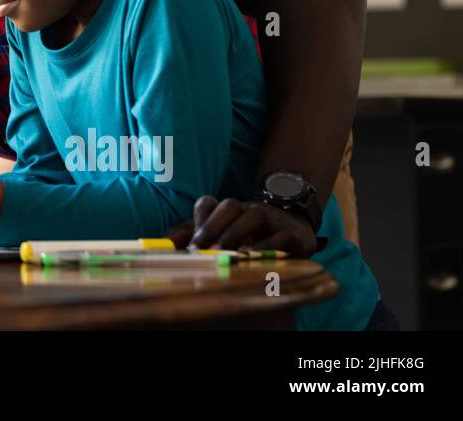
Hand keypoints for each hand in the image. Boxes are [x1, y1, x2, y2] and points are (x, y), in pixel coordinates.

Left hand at [167, 195, 317, 255]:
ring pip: (254, 215)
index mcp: (229, 210)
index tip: (191, 246)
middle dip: (214, 226)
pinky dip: (267, 247)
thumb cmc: (251, 233)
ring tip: (226, 254)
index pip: (208, 204)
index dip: (198, 221)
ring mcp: (272, 219)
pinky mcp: (292, 235)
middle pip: (229, 205)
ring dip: (238, 234)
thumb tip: (166, 243)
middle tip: (205, 250)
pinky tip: (254, 258)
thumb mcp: (222, 232)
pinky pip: (281, 236)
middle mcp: (248, 209)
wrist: (297, 228)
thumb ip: (194, 235)